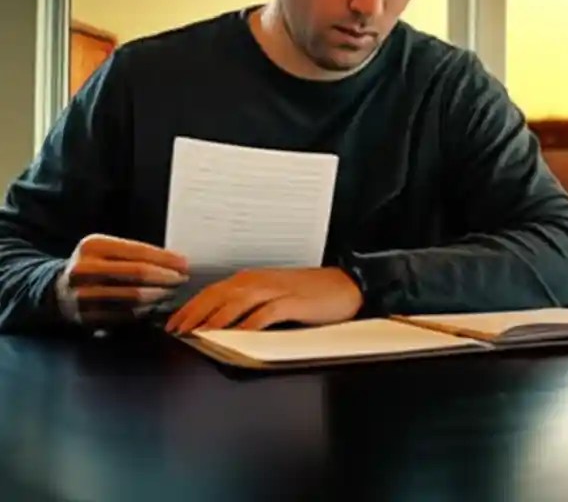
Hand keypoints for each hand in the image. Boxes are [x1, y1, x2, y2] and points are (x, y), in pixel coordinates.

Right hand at [59, 234, 188, 326]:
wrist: (58, 289)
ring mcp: (83, 295)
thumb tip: (177, 262)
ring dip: (160, 295)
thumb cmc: (94, 264)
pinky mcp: (86, 317)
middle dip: (167, 278)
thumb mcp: (107, 249)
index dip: (166, 259)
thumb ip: (137, 253)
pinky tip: (156, 305)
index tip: (185, 264)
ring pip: (134, 297)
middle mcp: (84, 269)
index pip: (139, 252)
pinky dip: (146, 310)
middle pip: (138, 275)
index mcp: (92, 246)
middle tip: (183, 279)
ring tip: (172, 291)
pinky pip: (126, 314)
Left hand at [164, 267, 361, 334]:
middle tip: (177, 331)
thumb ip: (249, 304)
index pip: (212, 291)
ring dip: (215, 318)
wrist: (347, 285)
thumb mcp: (274, 293)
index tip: (173, 324)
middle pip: (218, 295)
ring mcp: (276, 290)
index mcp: (252, 279)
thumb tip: (220, 321)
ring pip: (237, 301)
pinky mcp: (293, 302)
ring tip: (198, 333)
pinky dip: (248, 323)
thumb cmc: (312, 292)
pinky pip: (265, 313)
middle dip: (194, 313)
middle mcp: (260, 281)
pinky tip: (236, 335)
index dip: (190, 307)